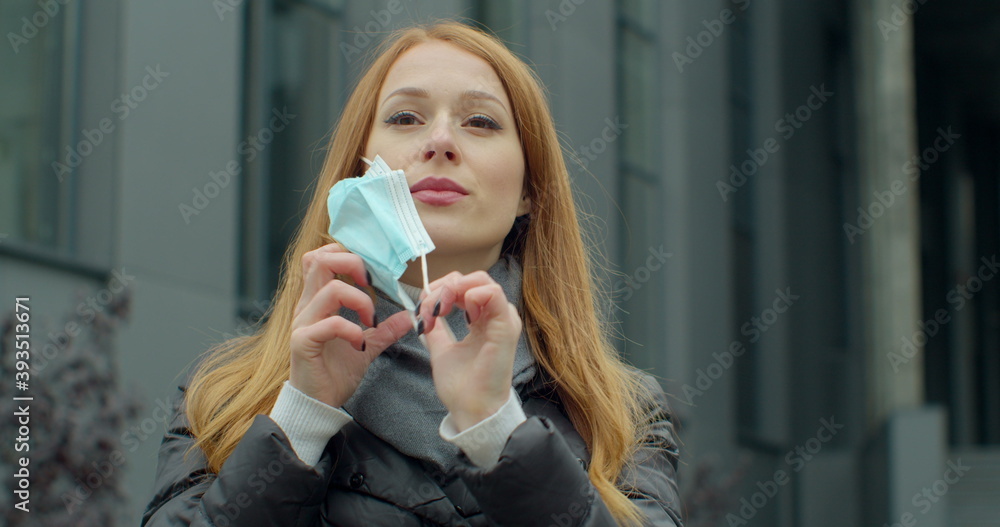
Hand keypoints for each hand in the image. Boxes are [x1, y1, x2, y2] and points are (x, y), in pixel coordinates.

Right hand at [289, 243, 411, 406]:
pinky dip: (352, 330)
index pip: (321, 257)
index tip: (370, 274)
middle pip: (321, 260)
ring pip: (330, 289)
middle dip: (353, 264)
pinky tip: (359, 344)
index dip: (346, 254)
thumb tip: (410, 315)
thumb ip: (385, 329)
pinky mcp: (303, 342)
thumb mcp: (366, 345)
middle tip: (371, 284)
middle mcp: (307, 306)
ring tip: (371, 321)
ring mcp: (303, 323)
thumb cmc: (334, 372)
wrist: (317, 404)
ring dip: (360, 301)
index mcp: (317, 301)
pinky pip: (330, 323)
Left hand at [416, 271, 520, 431]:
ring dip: (454, 289)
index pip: (464, 286)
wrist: (471, 409)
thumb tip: (422, 312)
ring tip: (440, 311)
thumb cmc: (462, 386)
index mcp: (483, 320)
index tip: (424, 310)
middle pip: (472, 278)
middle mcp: (495, 316)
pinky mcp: (505, 326)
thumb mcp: (442, 349)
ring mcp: (503, 319)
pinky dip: (470, 295)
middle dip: (444, 287)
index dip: (440, 290)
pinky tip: (460, 314)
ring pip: (482, 280)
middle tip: (430, 309)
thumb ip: (436, 329)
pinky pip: (492, 293)